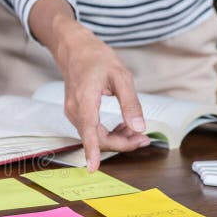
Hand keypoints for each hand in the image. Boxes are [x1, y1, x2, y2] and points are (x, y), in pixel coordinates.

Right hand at [53, 17, 149, 170]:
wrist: (74, 48)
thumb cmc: (96, 58)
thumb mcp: (121, 77)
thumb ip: (131, 104)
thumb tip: (139, 128)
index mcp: (85, 101)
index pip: (89, 132)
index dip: (92, 152)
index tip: (93, 168)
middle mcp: (75, 110)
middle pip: (96, 138)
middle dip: (121, 143)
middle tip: (143, 139)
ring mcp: (72, 113)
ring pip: (94, 136)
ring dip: (115, 138)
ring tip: (136, 132)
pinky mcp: (75, 113)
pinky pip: (91, 130)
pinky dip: (107, 131)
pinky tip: (122, 125)